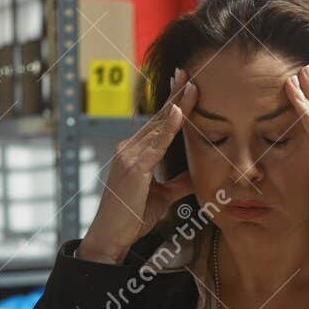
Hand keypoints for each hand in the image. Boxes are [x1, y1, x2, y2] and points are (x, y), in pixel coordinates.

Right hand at [81, 67, 198, 261]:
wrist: (112, 236)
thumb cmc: (132, 217)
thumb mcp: (163, 197)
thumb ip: (178, 183)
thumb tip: (195, 175)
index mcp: (135, 152)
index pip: (158, 123)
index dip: (172, 103)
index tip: (184, 84)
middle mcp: (129, 148)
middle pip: (158, 117)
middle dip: (174, 94)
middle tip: (187, 72)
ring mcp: (129, 156)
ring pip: (158, 126)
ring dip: (177, 105)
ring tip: (190, 85)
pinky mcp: (133, 167)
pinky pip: (156, 144)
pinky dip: (169, 127)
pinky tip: (179, 112)